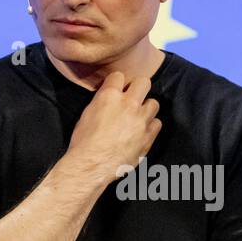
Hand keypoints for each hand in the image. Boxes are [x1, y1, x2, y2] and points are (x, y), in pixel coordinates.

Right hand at [64, 70, 161, 184]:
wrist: (91, 165)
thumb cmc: (84, 142)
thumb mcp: (87, 114)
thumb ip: (101, 102)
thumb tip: (108, 98)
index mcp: (110, 96)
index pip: (119, 75)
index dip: (116, 83)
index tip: (115, 90)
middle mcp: (129, 104)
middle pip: (144, 82)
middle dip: (138, 88)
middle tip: (132, 98)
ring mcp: (141, 120)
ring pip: (154, 103)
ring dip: (146, 108)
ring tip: (137, 117)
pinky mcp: (148, 136)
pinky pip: (157, 123)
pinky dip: (151, 126)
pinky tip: (141, 131)